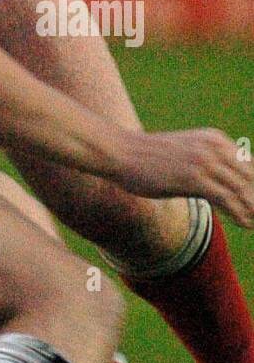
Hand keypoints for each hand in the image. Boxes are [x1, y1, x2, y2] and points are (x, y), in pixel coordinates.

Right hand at [111, 127, 253, 227]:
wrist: (122, 153)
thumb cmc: (150, 156)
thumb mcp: (186, 152)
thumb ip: (208, 163)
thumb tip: (225, 186)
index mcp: (214, 139)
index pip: (248, 163)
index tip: (253, 201)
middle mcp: (213, 147)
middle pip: (250, 177)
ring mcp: (204, 162)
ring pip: (242, 190)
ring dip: (251, 208)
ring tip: (252, 222)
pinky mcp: (195, 179)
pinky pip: (227, 199)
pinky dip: (239, 213)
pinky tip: (244, 223)